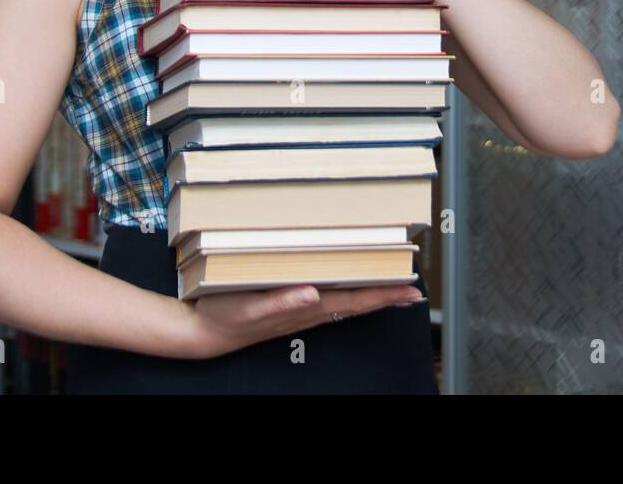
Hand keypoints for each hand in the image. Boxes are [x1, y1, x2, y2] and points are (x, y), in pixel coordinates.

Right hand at [175, 282, 426, 357]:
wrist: (207, 332)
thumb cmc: (227, 316)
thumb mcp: (250, 307)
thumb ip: (282, 301)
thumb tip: (312, 294)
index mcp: (306, 307)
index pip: (355, 300)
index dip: (383, 294)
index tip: (409, 289)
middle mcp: (310, 310)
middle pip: (358, 302)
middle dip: (387, 295)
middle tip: (414, 290)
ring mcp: (303, 312)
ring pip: (347, 303)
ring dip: (372, 296)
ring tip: (394, 290)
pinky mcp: (294, 309)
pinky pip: (330, 302)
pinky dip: (349, 296)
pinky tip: (354, 292)